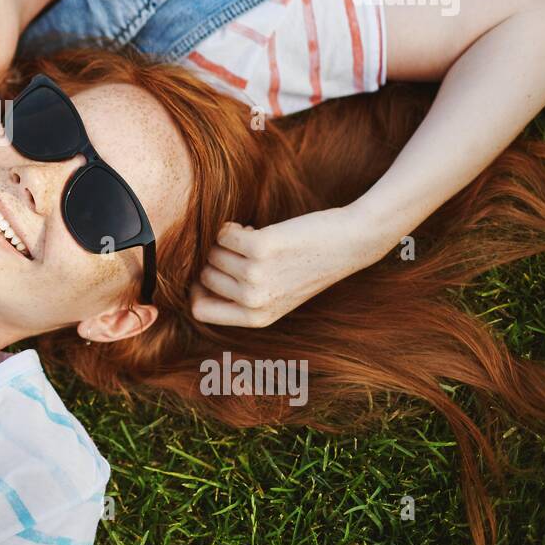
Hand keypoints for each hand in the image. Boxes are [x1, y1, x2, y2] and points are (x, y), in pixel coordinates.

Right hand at [189, 207, 390, 327]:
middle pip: (205, 275)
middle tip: (245, 252)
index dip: (197, 290)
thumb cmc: (309, 267)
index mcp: (256, 318)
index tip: (210, 273)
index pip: (199, 311)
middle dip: (218, 259)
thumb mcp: (277, 296)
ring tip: (254, 239)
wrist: (348, 244)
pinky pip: (224, 233)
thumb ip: (240, 297)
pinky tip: (253, 227)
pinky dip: (233, 226)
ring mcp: (256, 275)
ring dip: (228, 241)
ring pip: (214, 252)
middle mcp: (254, 301)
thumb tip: (196, 281)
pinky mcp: (260, 248)